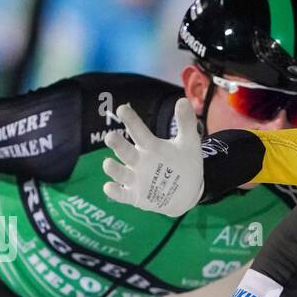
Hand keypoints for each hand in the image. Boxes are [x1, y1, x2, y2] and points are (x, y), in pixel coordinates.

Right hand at [102, 98, 203, 215]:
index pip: (139, 131)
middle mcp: (139, 160)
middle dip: (117, 144)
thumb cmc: (185, 164)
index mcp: (150, 146)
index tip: (122, 109)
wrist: (188, 192)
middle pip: (125, 151)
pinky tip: (109, 187)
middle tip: (110, 137)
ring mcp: (135, 178)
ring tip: (108, 163)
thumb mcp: (189, 143)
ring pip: (121, 172)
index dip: (131, 120)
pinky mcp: (135, 196)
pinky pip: (122, 194)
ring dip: (113, 169)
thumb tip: (182, 100)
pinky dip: (115, 192)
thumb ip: (186, 123)